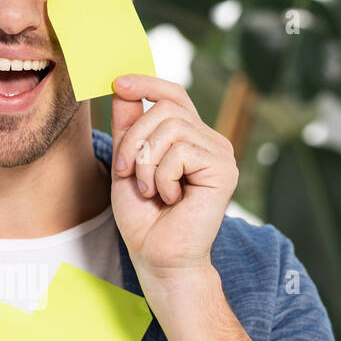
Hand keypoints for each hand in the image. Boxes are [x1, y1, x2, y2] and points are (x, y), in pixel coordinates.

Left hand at [109, 75, 237, 298]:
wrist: (158, 258)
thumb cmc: (144, 219)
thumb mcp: (127, 164)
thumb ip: (128, 126)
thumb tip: (123, 85)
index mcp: (190, 138)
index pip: (173, 94)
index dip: (146, 83)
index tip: (117, 82)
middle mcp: (209, 140)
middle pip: (165, 107)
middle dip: (134, 139)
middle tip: (128, 173)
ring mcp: (220, 153)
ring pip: (170, 127)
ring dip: (146, 163)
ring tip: (151, 191)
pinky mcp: (224, 169)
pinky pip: (181, 151)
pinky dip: (162, 177)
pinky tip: (171, 199)